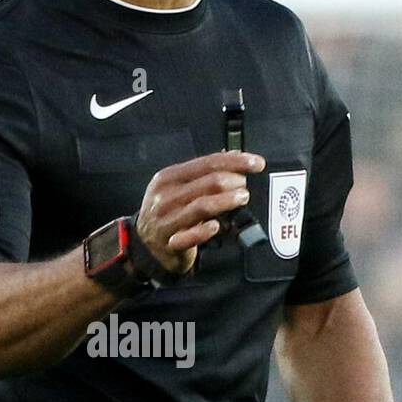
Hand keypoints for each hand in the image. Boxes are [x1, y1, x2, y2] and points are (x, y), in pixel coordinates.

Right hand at [135, 150, 265, 275]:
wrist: (144, 245)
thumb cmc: (168, 212)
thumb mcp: (178, 187)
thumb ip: (203, 173)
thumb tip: (235, 155)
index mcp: (169, 177)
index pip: (207, 163)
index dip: (236, 162)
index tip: (257, 164)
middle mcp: (165, 196)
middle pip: (208, 182)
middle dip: (233, 181)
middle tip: (246, 186)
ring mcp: (166, 219)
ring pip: (202, 206)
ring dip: (227, 201)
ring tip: (242, 198)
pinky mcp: (170, 242)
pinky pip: (190, 236)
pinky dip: (205, 231)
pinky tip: (217, 226)